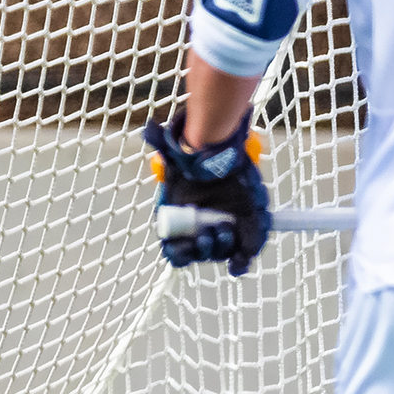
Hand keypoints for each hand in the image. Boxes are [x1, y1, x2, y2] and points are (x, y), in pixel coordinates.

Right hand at [141, 108, 269, 276]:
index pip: (174, 251)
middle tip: (212, 231)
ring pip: (220, 253)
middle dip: (205, 248)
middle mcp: (197, 232)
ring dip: (222, 246)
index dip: (181, 251)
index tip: (188, 241)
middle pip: (199, 254)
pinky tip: (238, 263)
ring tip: (226, 227)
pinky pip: (242, 256)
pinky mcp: (244, 234)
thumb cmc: (200, 162)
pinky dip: (240, 263)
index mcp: (178, 224)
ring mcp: (221, 234)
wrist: (227, 159)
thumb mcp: (178, 156)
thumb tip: (149, 129)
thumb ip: (161, 146)